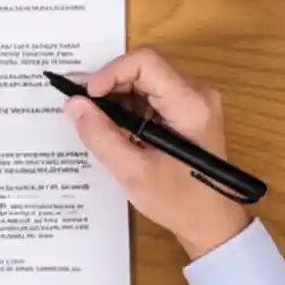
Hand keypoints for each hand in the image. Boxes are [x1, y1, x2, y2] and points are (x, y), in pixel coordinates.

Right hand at [64, 47, 249, 259]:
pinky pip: (149, 93)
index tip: (86, 97)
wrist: (210, 221)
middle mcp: (196, 93)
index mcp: (190, 105)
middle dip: (108, 85)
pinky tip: (114, 129)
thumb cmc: (178, 201)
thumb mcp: (133, 172)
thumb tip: (73, 104)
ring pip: (143, 79)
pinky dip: (126, 106)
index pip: (145, 63)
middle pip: (143, 68)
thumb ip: (101, 136)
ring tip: (95, 123)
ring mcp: (192, 99)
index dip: (110, 73)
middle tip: (82, 110)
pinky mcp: (185, 109)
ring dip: (115, 97)